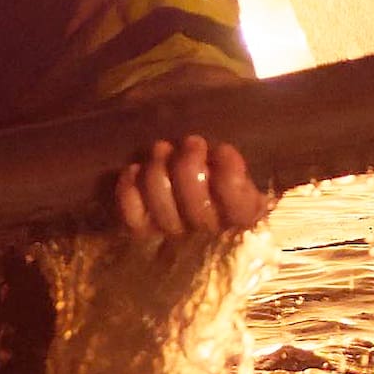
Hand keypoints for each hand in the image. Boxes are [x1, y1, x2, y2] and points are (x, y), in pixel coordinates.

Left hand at [109, 133, 267, 238]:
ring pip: (161, 201)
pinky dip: (130, 187)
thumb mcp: (243, 161)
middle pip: (196, 204)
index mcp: (242, 215)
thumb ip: (239, 159)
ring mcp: (173, 231)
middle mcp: (208, 231)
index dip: (230, 176)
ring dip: (159, 166)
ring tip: (164, 149)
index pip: (238, 206)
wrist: (193, 189)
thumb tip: (224, 150)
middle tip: (193, 142)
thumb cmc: (223, 167)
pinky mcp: (143, 228)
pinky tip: (135, 169)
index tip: (224, 150)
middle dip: (190, 164)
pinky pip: (131, 213)